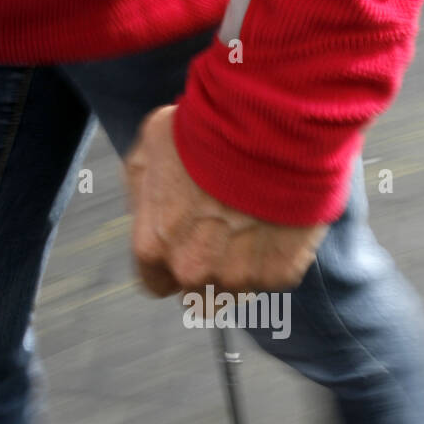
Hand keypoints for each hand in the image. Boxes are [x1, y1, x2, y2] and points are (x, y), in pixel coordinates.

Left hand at [125, 105, 326, 296]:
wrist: (269, 130)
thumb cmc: (208, 133)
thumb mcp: (149, 152)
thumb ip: (144, 196)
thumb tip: (147, 213)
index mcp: (155, 248)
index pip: (156, 283)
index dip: (172, 262)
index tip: (187, 242)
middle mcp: (193, 272)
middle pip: (195, 294)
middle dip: (205, 267)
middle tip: (222, 230)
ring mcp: (239, 278)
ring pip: (234, 292)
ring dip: (240, 268)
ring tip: (251, 226)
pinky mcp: (280, 274)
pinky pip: (273, 276)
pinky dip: (275, 257)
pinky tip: (275, 223)